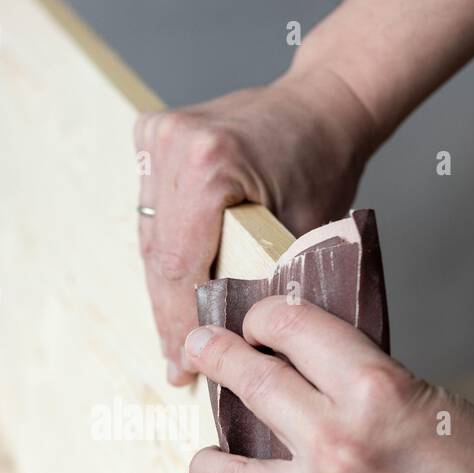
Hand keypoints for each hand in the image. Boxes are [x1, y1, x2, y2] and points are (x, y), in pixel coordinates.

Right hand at [133, 64, 376, 385]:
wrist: (321, 105)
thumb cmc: (323, 164)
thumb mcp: (302, 234)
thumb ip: (263, 286)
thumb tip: (235, 350)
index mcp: (210, 166)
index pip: (181, 266)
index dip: (179, 324)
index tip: (183, 367)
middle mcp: (175, 144)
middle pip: (159, 255)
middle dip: (169, 315)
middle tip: (178, 363)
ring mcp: (158, 135)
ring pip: (150, 237)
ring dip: (163, 288)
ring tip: (175, 337)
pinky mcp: (151, 135)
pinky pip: (150, 211)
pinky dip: (164, 249)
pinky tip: (176, 288)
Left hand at [183, 297, 473, 472]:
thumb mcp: (435, 407)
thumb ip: (367, 386)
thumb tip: (305, 366)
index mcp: (377, 391)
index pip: (290, 326)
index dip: (261, 318)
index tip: (251, 325)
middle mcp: (337, 444)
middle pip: (242, 380)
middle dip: (213, 356)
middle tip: (199, 351)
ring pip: (213, 466)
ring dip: (211, 458)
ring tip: (218, 462)